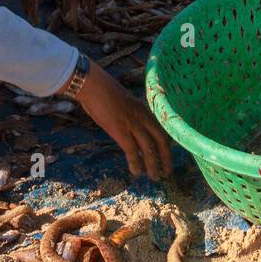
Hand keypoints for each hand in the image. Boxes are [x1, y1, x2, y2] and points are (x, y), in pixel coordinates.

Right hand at [69, 60, 171, 177]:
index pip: (161, 129)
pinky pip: (132, 150)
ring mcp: (132, 123)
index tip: (168, 157)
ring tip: (154, 176)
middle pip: (161, 140)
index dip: (166, 145)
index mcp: (144, 109)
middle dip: (166, 157)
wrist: (92, 84)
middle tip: (167, 172)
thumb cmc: (103, 92)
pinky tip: (136, 172)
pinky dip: (136, 163)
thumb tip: (130, 126)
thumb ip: (130, 114)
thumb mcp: (123, 103)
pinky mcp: (120, 130)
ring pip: (149, 148)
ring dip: (152, 164)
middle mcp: (142, 116)